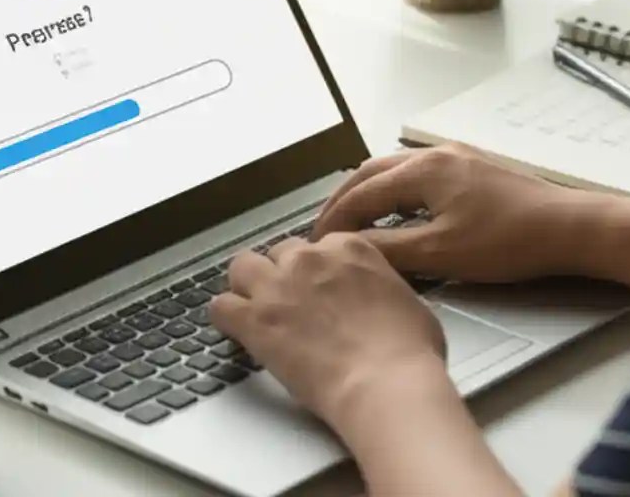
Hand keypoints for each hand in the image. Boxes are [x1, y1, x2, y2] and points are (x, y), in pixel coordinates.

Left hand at [209, 234, 446, 426]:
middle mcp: (309, 258)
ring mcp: (277, 287)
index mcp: (349, 248)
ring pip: (241, 268)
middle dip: (282, 275)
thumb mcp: (409, 301)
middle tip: (289, 303)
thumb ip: (382, 286)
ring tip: (255, 309)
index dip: (316, 270)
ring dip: (247, 286)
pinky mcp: (254, 320)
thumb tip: (379, 298)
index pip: (319, 246)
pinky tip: (235, 330)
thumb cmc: (408, 352)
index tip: (318, 288)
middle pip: (279, 253)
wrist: (385, 383)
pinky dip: (224, 318)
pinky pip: (219, 306)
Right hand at [313, 143, 585, 283]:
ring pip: (394, 174)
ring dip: (368, 197)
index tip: (316, 246)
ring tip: (352, 225)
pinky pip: (418, 178)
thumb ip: (390, 250)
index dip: (333, 221)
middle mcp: (435, 155)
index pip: (360, 193)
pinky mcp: (473, 171)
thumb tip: (349, 249)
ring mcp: (456, 159)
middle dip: (343, 202)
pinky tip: (396, 219)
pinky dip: (394, 196)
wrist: (570, 229)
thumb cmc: (509, 241)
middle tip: (324, 232)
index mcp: (422, 170)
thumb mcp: (441, 253)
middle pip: (371, 174)